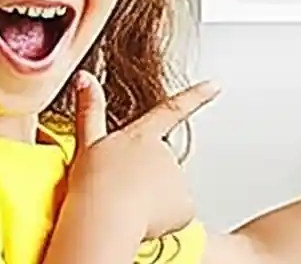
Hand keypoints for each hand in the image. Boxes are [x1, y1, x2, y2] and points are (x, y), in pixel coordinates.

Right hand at [65, 71, 218, 239]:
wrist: (105, 217)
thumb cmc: (93, 184)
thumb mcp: (88, 142)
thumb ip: (89, 110)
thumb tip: (84, 78)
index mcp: (142, 136)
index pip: (172, 110)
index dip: (196, 96)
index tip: (216, 84)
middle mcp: (165, 153)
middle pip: (162, 167)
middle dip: (147, 181)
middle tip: (122, 193)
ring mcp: (177, 177)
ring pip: (167, 195)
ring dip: (152, 203)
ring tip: (127, 209)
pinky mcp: (185, 205)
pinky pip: (176, 216)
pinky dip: (162, 223)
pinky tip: (143, 223)